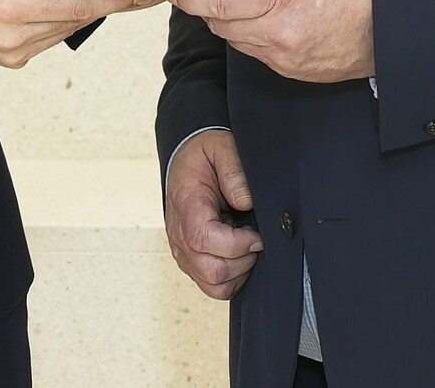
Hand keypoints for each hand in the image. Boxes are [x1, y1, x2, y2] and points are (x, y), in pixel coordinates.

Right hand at [164, 128, 262, 299]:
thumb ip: (235, 173)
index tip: (255, 234)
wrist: (185, 160)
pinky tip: (239, 255)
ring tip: (247, 247)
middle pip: (210, 270)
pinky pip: (211, 285)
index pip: (203, 239)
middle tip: (255, 239)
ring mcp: (182, 250)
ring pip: (212, 284)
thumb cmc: (203, 157)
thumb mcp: (222, 149)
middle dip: (243, 261)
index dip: (237, 244)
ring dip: (238, 272)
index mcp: (186, 205)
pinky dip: (231, 278)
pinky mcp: (189, 260)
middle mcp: (179, 233)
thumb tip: (246, 202)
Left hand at [168, 0, 374, 82]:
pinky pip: (252, 51)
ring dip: (229, 19)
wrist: (390, 25)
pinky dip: (249, 34)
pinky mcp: (288, 71)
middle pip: (217, 21)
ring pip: (232, 38)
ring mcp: (283, 57)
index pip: (217, 0)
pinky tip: (268, 18)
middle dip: (208, 3)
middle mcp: (278, 32)